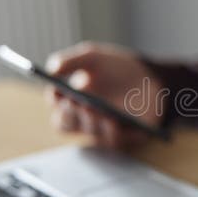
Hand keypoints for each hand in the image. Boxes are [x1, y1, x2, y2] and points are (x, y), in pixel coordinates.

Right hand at [45, 41, 164, 148]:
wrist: (145, 75)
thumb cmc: (112, 68)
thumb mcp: (91, 57)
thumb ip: (71, 61)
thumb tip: (52, 68)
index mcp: (71, 106)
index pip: (57, 110)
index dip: (55, 101)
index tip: (56, 89)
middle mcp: (85, 122)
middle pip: (69, 124)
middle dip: (70, 112)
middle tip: (72, 100)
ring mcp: (105, 130)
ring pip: (92, 131)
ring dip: (90, 120)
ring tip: (90, 107)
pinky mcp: (128, 135)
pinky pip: (117, 139)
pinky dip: (112, 130)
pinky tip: (112, 118)